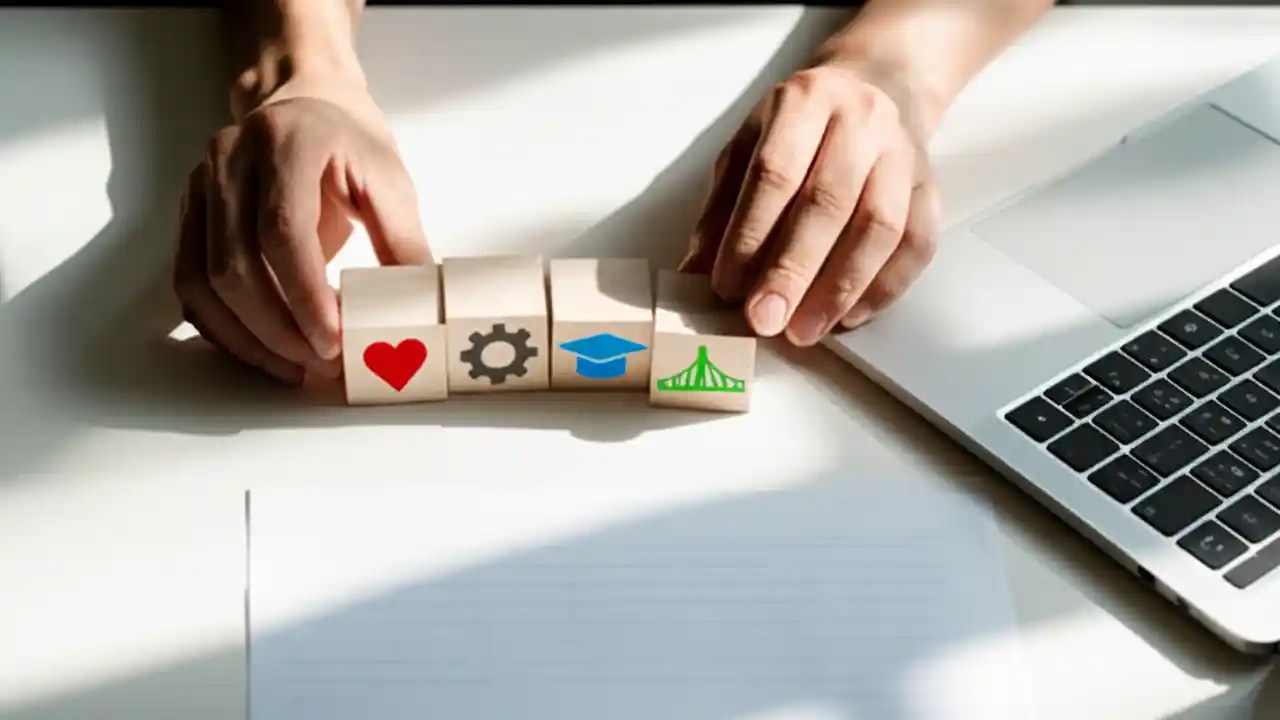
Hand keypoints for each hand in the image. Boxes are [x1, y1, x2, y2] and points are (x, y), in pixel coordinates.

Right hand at [174, 76, 429, 384]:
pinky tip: (262, 351)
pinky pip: (190, 283)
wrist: (303, 102)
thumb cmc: (349, 143)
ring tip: (296, 369)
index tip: (334, 341)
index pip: (282, 232)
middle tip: (322, 365)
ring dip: (248, 337)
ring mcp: (201, 188)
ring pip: (203, 281)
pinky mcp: (190, 215)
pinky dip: (223, 326)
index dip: (304, 296)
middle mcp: (229, 162)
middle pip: (235, 265)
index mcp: (285, 145)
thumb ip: (403, 241)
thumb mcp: (389, 180)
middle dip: (278, 329)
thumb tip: (414, 309)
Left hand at [680, 59, 940, 345]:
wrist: (877, 88)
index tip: (728, 287)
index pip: (776, 173)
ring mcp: (904, 153)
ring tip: (805, 330)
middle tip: (765, 320)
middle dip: (793, 270)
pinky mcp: (930, 187)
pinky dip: (884, 287)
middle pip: (829, 202)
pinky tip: (850, 315)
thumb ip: (721, 209)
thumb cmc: (799, 131)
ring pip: (881, 226)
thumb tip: (696, 272)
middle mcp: (861, 120)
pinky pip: (917, 243)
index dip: (750, 234)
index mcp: (803, 102)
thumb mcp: (746, 150)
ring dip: (840, 288)